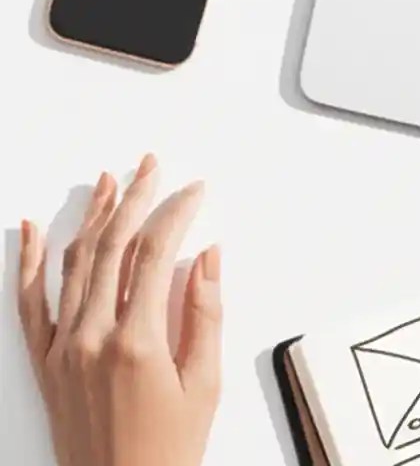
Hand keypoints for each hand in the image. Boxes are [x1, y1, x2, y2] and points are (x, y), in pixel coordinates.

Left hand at [16, 155, 220, 465]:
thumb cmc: (168, 447)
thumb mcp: (203, 383)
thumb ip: (204, 314)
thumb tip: (207, 258)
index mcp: (137, 342)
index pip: (155, 254)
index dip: (176, 213)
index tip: (194, 191)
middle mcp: (91, 338)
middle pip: (112, 247)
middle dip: (136, 199)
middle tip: (152, 166)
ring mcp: (62, 348)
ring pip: (73, 264)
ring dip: (93, 217)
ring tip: (111, 182)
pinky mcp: (45, 362)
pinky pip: (30, 302)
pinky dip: (31, 261)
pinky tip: (38, 229)